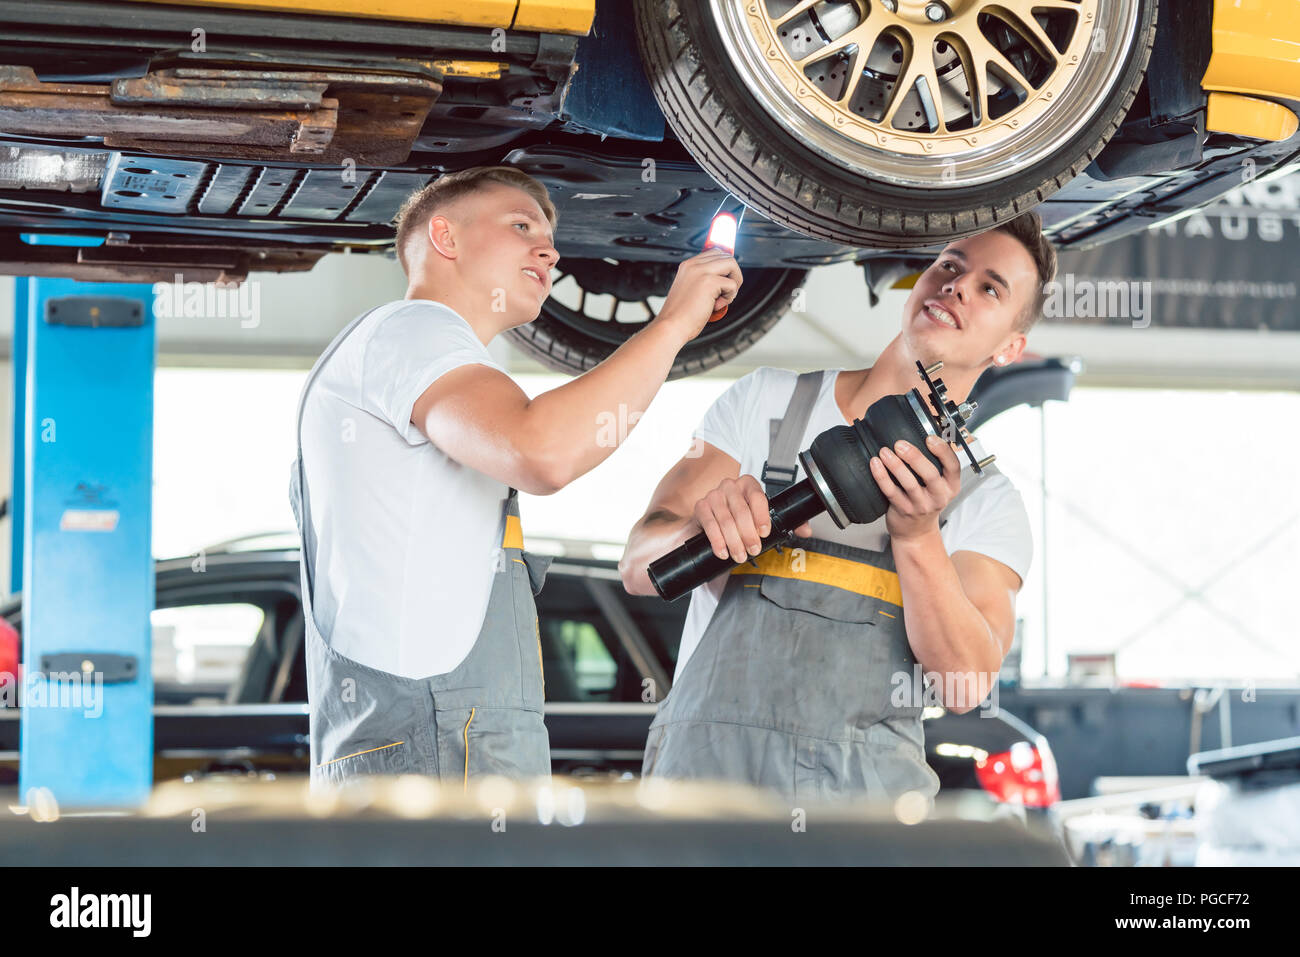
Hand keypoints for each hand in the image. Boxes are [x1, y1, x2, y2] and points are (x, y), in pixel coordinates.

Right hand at [655, 248, 741, 339]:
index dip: (725, 268)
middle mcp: (694, 265)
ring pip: (732, 264)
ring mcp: (701, 271)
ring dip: (734, 282)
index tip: (724, 283)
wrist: (670, 327)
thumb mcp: (690, 290)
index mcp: (688, 265)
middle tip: (725, 292)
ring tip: (722, 298)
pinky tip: (715, 306)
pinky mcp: (709, 282)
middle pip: (726, 256)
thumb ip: (704, 280)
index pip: (715, 253)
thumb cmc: (680, 315)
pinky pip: (732, 284)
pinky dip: (729, 297)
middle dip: (733, 274)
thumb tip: (724, 278)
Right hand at [693, 474, 811, 562]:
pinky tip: (723, 551)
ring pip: (725, 519)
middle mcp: (730, 486)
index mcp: (749, 484)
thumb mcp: (764, 517)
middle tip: (754, 550)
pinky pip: (710, 524)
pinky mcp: (701, 506)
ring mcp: (714, 495)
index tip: (764, 533)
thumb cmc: (741, 516)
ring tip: (740, 556)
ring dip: (734, 541)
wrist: (714, 516)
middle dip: (748, 534)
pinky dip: (717, 540)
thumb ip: (789, 522)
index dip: (762, 516)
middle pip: (741, 511)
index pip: (757, 497)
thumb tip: (806, 532)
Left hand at [870, 434, 961, 541]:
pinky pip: (891, 491)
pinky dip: (882, 476)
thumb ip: (935, 464)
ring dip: (895, 465)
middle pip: (931, 474)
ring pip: (909, 484)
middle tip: (900, 444)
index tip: (930, 438)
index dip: (943, 451)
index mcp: (950, 485)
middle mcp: (939, 496)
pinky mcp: (903, 510)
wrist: (916, 532)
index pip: (953, 466)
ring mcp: (921, 505)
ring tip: (884, 451)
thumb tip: (923, 433)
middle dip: (915, 457)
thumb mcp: (939, 485)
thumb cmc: (926, 501)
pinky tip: (875, 464)